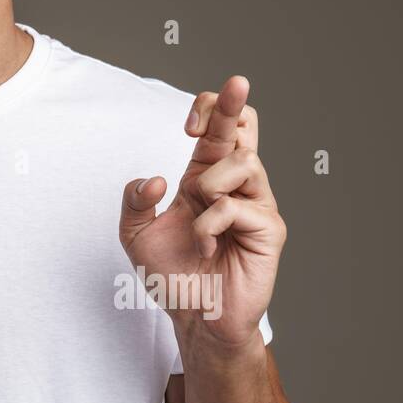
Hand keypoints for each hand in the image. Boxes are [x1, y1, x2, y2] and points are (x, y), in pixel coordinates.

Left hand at [118, 75, 285, 349]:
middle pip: (245, 128)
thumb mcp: (135, 233)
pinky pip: (239, 207)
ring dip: (210, 183)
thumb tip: (155, 179)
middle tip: (235, 83)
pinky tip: (205, 244)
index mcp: (205, 177)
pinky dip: (210, 223)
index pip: (217, 128)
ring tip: (198, 213)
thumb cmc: (172, 275)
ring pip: (244, 162)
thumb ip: (134, 200)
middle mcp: (234, 185)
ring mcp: (256, 206)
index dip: (209, 109)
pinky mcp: (268, 231)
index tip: (189, 123)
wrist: (193, 319)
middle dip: (235, 101)